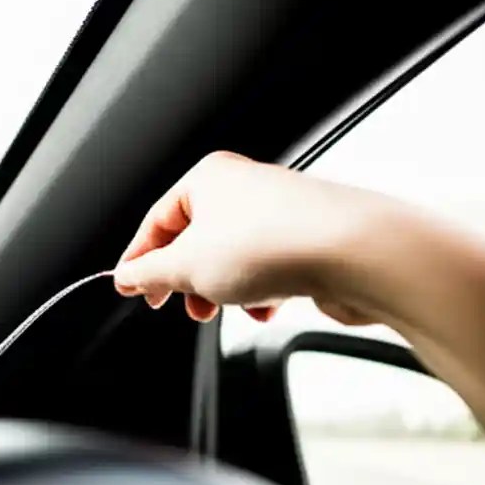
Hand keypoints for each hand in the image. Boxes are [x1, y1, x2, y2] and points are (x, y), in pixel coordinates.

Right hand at [113, 151, 381, 323]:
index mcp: (208, 178)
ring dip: (226, 289)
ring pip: (234, 259)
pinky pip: (269, 270)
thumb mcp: (186, 266)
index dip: (140, 259)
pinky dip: (262, 292)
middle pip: (196, 241)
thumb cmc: (273, 243)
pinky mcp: (308, 242)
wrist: (354, 253)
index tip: (130, 288)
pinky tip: (268, 305)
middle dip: (188, 279)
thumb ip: (149, 274)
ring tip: (230, 306)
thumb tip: (130, 276)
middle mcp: (244, 188)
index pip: (158, 221)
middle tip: (180, 304)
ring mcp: (279, 214)